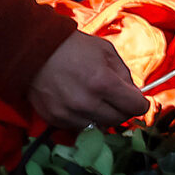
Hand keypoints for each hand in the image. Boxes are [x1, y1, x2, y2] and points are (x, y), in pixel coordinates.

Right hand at [26, 31, 151, 128]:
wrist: (34, 50)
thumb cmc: (73, 47)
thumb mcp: (106, 51)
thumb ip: (124, 73)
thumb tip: (134, 93)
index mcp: (103, 83)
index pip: (135, 107)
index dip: (141, 103)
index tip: (139, 101)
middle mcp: (87, 102)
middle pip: (119, 120)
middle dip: (123, 110)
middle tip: (118, 99)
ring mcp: (70, 113)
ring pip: (100, 126)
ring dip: (103, 116)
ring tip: (96, 100)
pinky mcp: (55, 119)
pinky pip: (79, 127)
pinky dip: (84, 118)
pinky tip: (80, 103)